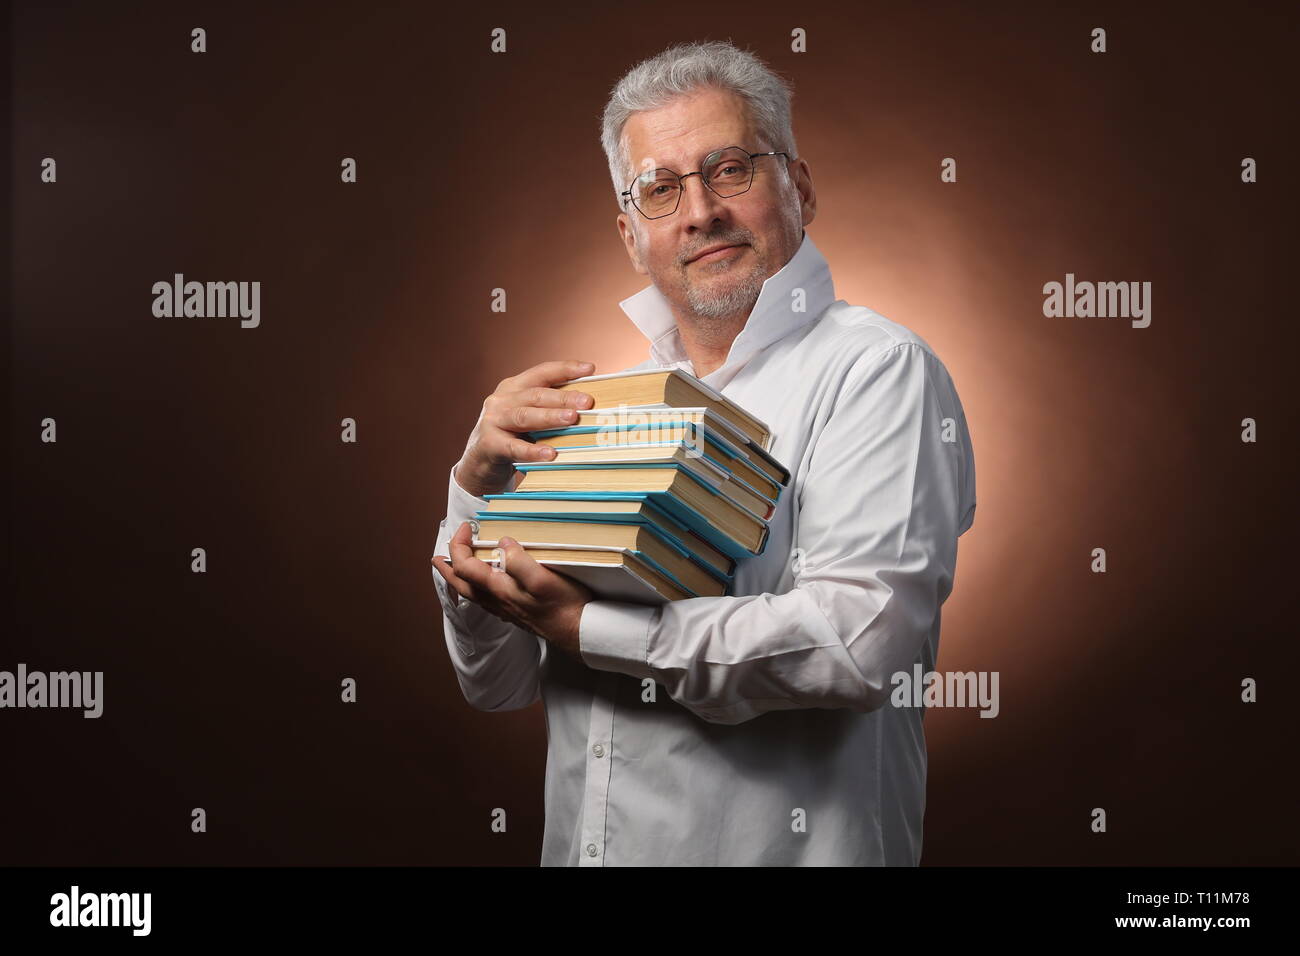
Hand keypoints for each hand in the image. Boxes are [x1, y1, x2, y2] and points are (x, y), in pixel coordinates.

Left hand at [432, 522, 594, 660]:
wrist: (579, 633)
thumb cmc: (565, 606)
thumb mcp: (543, 579)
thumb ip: (519, 561)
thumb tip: (502, 543)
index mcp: (500, 590)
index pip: (465, 566)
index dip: (460, 545)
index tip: (467, 526)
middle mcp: (497, 601)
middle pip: (461, 584)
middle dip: (447, 568)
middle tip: (438, 556)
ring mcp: (505, 609)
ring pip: (471, 594)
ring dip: (458, 579)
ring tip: (452, 569)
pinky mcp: (516, 613)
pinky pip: (484, 600)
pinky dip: (475, 589)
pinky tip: (484, 586)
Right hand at [455, 359, 597, 497]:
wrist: (479, 463)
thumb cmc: (513, 437)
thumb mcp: (528, 417)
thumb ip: (549, 408)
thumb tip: (589, 406)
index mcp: (514, 387)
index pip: (542, 373)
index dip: (565, 369)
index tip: (590, 368)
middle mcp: (502, 399)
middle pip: (536, 394)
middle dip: (564, 397)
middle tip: (587, 401)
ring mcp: (493, 420)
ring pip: (525, 416)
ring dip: (550, 416)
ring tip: (571, 418)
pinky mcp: (489, 443)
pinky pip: (514, 447)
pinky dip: (533, 450)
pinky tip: (550, 453)